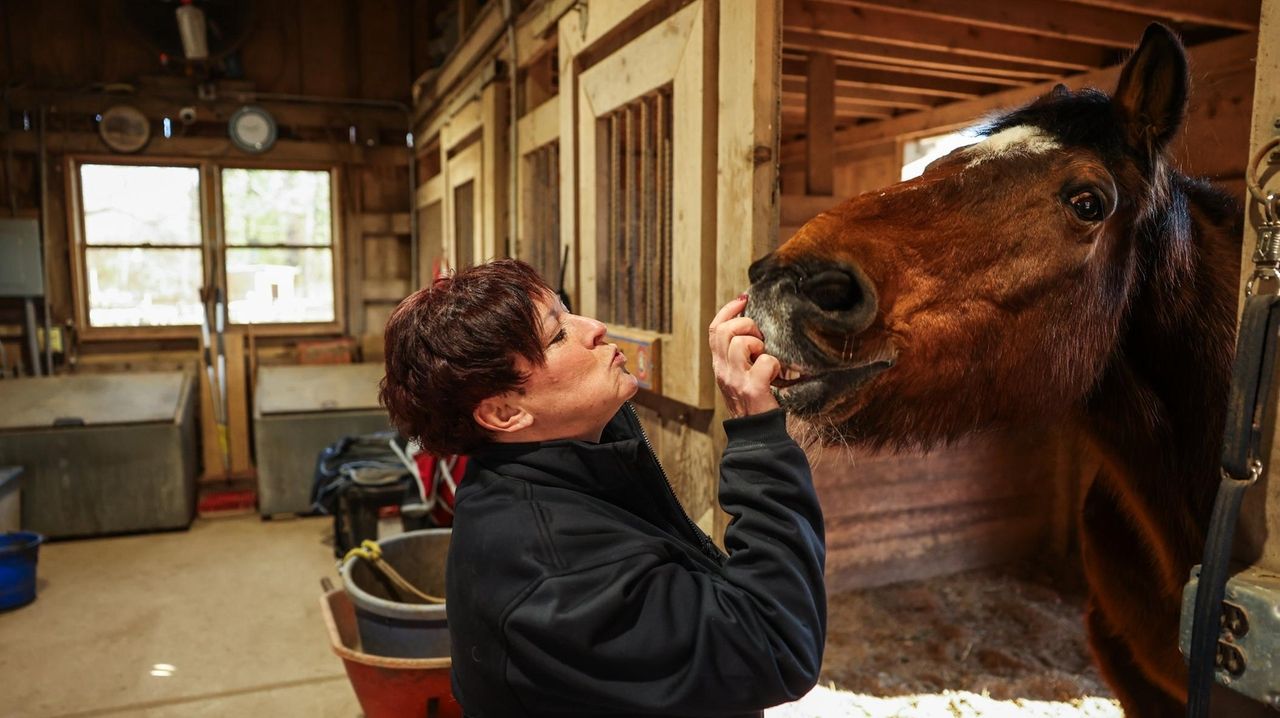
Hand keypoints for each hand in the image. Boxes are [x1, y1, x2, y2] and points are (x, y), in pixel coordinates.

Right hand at [709, 295, 780, 417]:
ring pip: (741, 342)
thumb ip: (740, 356)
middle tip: (760, 339)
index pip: (715, 329)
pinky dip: (775, 365)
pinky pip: (765, 362)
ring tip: (764, 357)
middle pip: (725, 330)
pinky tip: (776, 376)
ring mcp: (736, 379)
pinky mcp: (753, 388)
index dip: (728, 310)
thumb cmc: (754, 403)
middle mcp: (723, 370)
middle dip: (746, 325)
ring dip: (758, 344)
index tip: (744, 299)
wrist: (757, 435)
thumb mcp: (739, 376)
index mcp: (719, 365)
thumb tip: (754, 328)